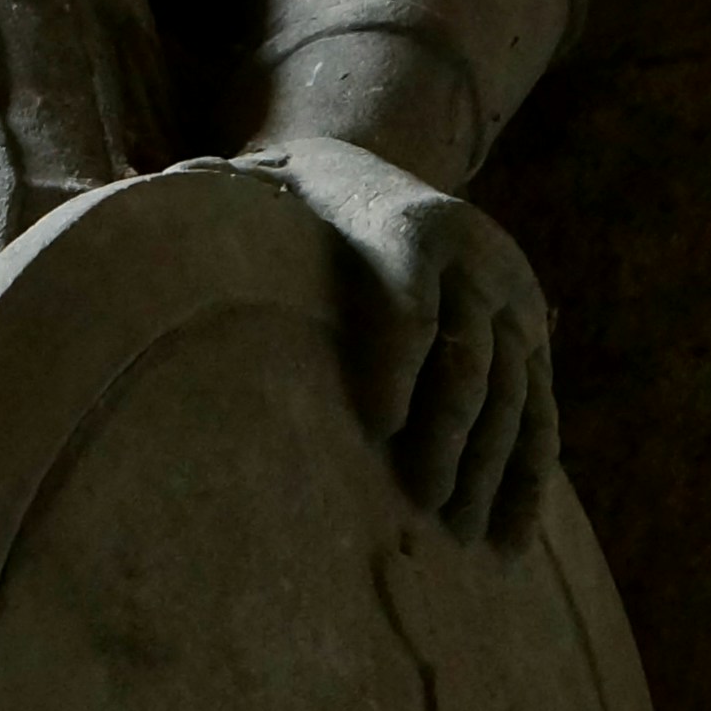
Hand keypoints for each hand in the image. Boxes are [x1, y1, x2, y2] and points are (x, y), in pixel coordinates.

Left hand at [241, 142, 558, 547]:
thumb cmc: (309, 197)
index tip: (379, 429)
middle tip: (423, 500)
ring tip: (463, 531)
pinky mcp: (533, 334)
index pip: (411, 307)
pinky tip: (512, 536)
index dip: (397, 367)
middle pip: (471, 358)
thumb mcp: (274, 181)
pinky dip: (530, 474)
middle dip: (450, 435)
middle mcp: (476, 262)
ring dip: (490, 465)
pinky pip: (542, 408)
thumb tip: (168, 180)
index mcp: (410, 228)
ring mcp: (512, 300)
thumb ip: (229, 186)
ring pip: (514, 391)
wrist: (382, 173)